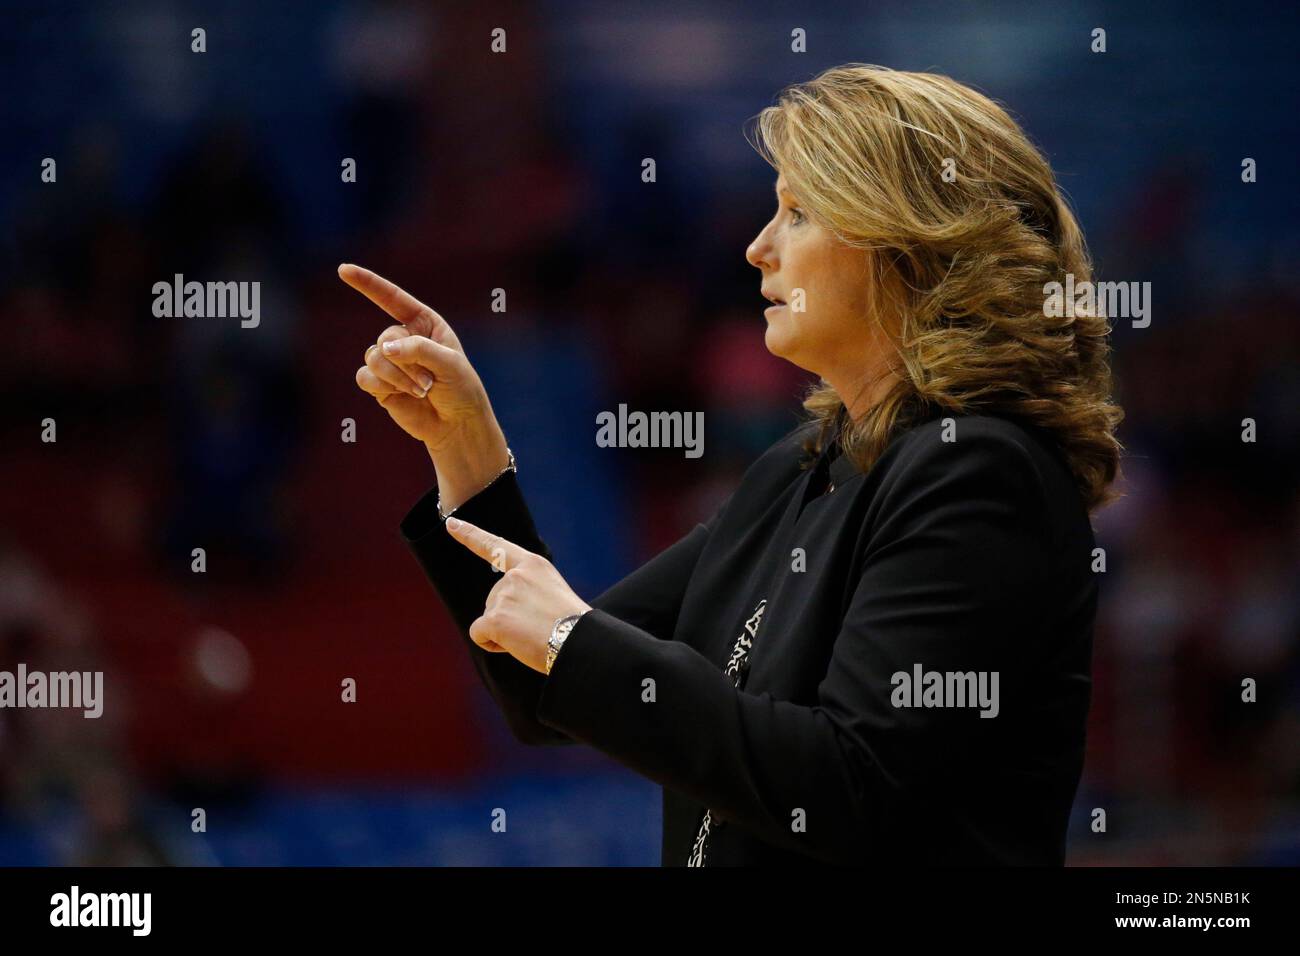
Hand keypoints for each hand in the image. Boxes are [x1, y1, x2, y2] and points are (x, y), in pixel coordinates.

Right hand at [339, 263, 493, 453]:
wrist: (457, 424)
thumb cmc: (461, 389)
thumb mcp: (450, 364)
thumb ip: (419, 350)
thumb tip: (383, 348)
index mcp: (424, 323)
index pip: (392, 299)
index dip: (368, 283)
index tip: (343, 269)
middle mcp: (404, 338)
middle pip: (385, 338)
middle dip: (406, 363)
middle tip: (428, 383)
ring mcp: (390, 361)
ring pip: (374, 358)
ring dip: (396, 377)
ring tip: (420, 391)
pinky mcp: (379, 384)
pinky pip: (364, 377)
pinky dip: (382, 385)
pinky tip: (399, 396)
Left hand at [445, 516, 591, 674]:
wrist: (579, 640)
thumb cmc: (572, 625)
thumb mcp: (553, 593)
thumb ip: (528, 592)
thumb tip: (503, 613)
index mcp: (533, 565)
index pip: (496, 546)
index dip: (470, 535)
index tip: (451, 524)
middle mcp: (515, 576)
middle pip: (493, 600)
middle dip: (508, 618)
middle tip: (538, 628)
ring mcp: (503, 595)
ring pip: (489, 619)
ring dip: (505, 632)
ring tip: (533, 636)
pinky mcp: (494, 618)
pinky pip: (479, 633)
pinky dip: (492, 643)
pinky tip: (516, 644)